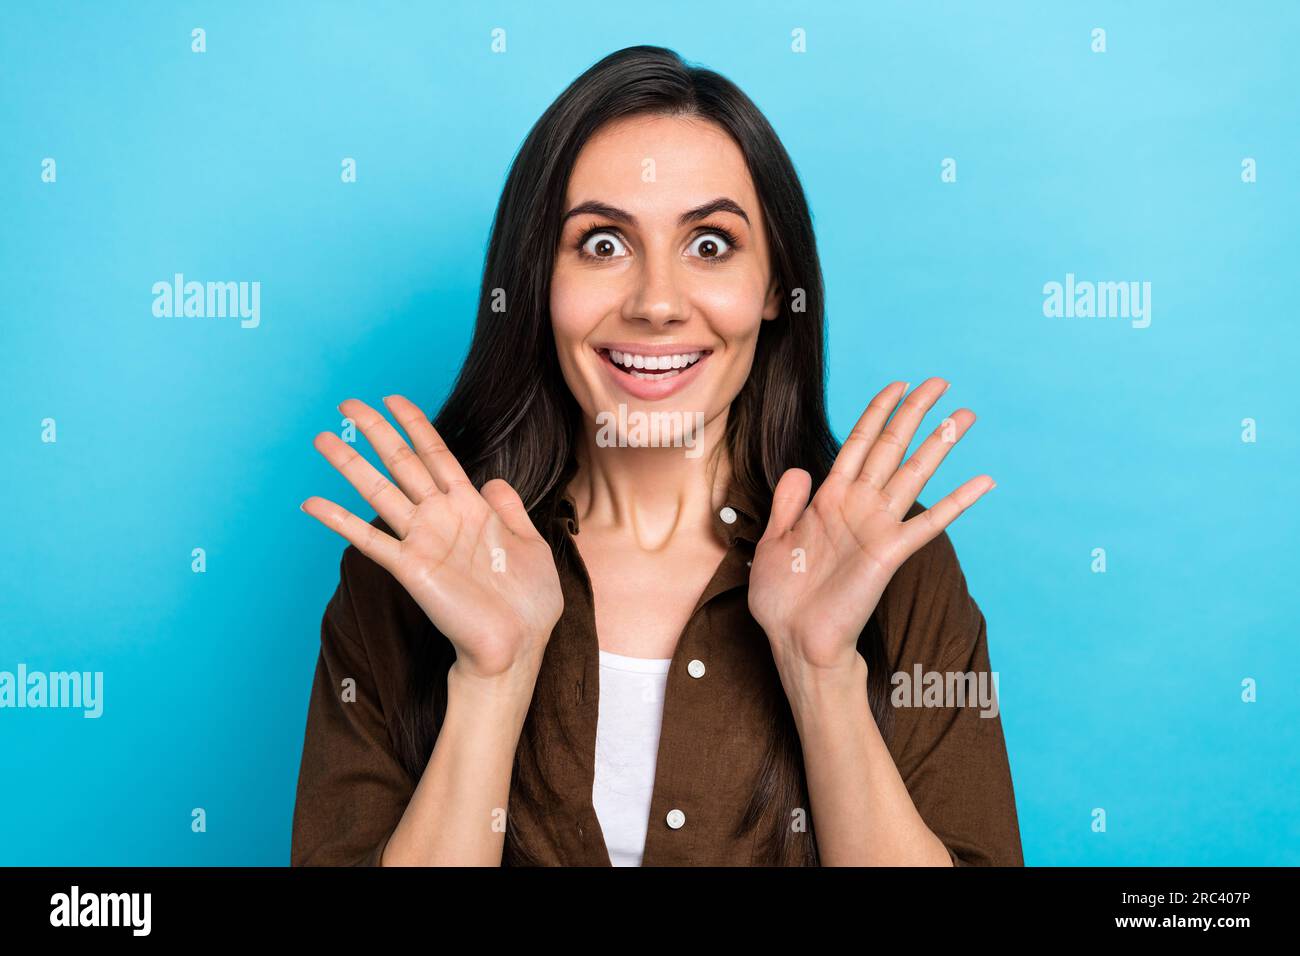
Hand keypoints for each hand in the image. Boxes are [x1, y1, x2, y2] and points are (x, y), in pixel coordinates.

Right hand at [301, 395, 563, 682]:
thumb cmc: (529, 603)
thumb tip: (494, 481)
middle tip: (347, 404)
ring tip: (321, 439)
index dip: (415, 425)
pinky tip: (312, 503)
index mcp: (471, 508)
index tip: (393, 398)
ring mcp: (423, 541)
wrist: (519, 645)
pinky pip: (368, 540)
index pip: (437, 454)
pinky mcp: (410, 568)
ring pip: (379, 492)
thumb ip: (510, 510)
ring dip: (349, 465)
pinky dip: (339, 520)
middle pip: (402, 462)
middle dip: (375, 431)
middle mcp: (441, 518)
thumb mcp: (531, 545)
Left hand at [748, 378, 992, 675]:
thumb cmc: (782, 597)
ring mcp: (877, 527)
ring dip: (941, 443)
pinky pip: (929, 521)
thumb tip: (801, 469)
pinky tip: (983, 481)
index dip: (878, 411)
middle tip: (941, 382)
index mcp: (828, 498)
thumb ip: (788, 502)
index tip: (899, 384)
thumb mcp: (773, 540)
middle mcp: (858, 506)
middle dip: (915, 412)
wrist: (793, 639)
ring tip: (966, 415)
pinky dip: (957, 501)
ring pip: (914, 473)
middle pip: (892, 447)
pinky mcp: (890, 552)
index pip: (859, 442)